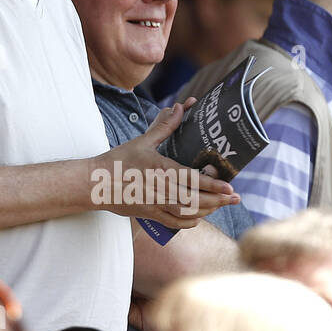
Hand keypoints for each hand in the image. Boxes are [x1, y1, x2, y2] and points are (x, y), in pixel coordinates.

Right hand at [91, 99, 239, 228]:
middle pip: (196, 200)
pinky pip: (175, 223)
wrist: (96, 183)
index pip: (193, 180)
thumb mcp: (142, 141)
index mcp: (161, 170)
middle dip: (219, 200)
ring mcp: (156, 204)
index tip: (230, 188)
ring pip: (188, 213)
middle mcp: (161, 190)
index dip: (214, 186)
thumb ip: (164, 126)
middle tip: (235, 198)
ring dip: (208, 210)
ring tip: (221, 205)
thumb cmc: (119, 160)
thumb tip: (180, 107)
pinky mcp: (150, 214)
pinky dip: (189, 221)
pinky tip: (198, 216)